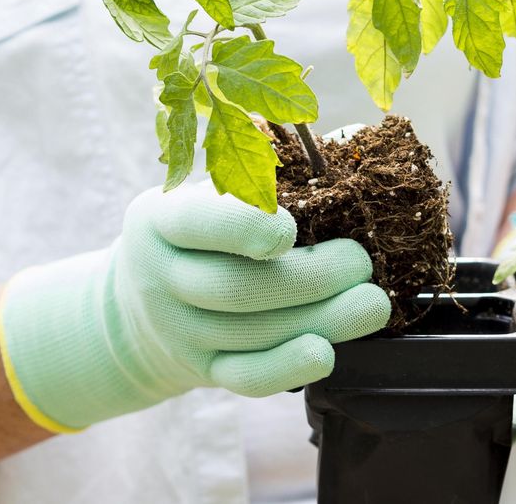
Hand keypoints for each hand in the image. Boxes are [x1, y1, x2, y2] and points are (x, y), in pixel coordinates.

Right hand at [0, 183, 389, 432]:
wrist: (145, 300)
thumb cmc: (208, 230)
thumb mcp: (218, 192)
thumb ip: (280, 167)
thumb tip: (357, 137)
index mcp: (164, 219)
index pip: (198, 224)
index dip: (245, 228)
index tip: (290, 230)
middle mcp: (162, 276)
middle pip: (237, 287)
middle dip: (312, 277)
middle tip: (360, 263)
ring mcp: (179, 330)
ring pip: (252, 332)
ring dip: (322, 318)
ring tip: (370, 302)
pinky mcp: (203, 369)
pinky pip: (246, 378)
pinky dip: (287, 368)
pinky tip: (326, 354)